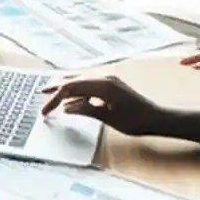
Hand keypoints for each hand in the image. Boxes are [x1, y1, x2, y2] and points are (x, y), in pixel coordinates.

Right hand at [41, 76, 166, 135]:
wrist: (157, 118)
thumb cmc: (136, 120)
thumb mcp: (108, 117)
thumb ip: (86, 110)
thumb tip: (67, 107)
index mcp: (103, 85)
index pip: (72, 87)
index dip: (55, 98)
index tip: (45, 112)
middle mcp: (104, 79)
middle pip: (75, 80)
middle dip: (58, 87)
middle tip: (42, 94)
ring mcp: (109, 81)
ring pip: (82, 81)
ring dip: (67, 88)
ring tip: (53, 96)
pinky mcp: (112, 87)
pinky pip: (90, 86)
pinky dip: (79, 92)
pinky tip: (73, 100)